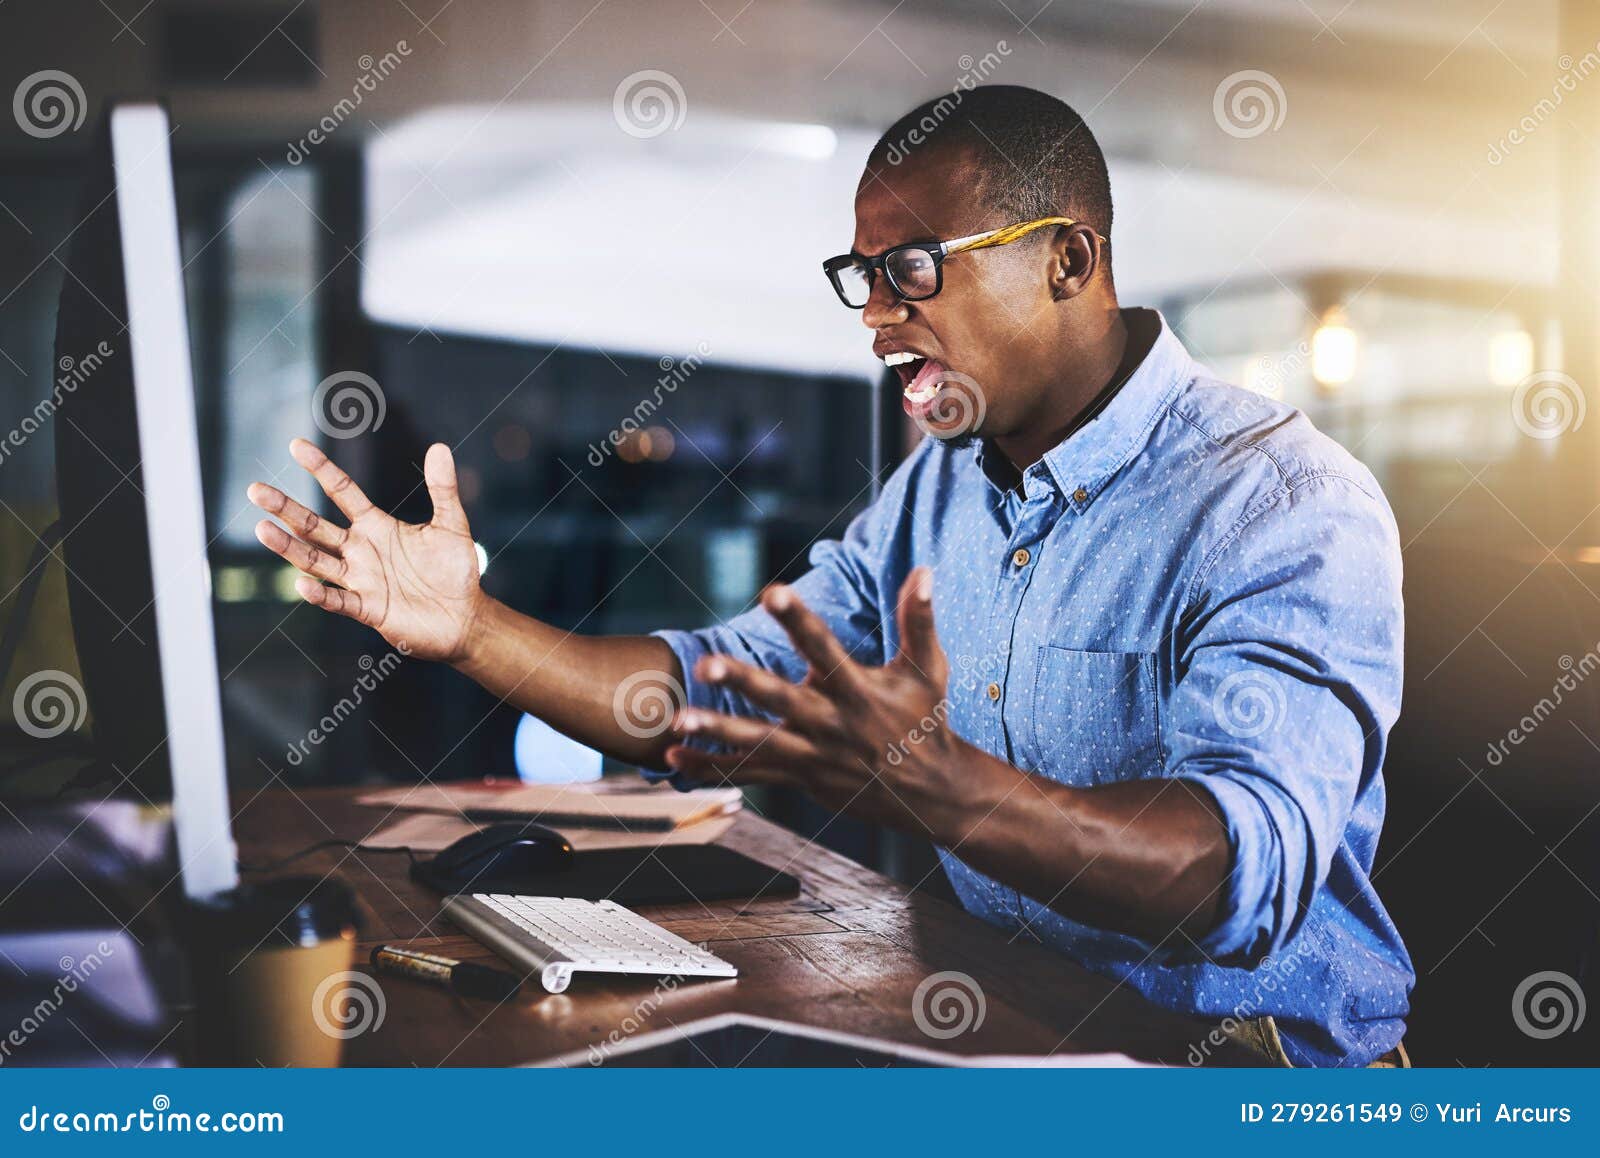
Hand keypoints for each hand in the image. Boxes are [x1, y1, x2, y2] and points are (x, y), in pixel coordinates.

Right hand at [248, 438, 484, 663]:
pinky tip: (301, 584)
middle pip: (315, 526)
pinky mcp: (368, 608)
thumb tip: (439, 446)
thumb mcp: (452, 524)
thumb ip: (443, 488)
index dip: (321, 469)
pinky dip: (320, 594)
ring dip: (288, 547)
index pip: (342, 492)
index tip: (296, 445)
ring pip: (315, 561)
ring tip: (261, 529)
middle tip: (255, 490)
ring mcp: (360, 580)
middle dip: (286, 508)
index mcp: (376, 526)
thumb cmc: (456, 571)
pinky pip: (338, 600)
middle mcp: (361, 550)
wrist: (465, 616)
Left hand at [663, 566, 972, 835]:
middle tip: (706, 662)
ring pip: (759, 743)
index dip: (798, 620)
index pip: (825, 649)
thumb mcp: (929, 670)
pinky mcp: (801, 778)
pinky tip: (672, 758)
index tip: (772, 591)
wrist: (932, 793)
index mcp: (860, 692)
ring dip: (717, 731)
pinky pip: (751, 773)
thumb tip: (924, 569)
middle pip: (781, 701)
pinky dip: (712, 768)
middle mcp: (833, 725)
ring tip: (678, 719)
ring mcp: (814, 756)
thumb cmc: (927, 721)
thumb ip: (920, 620)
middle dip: (743, 681)